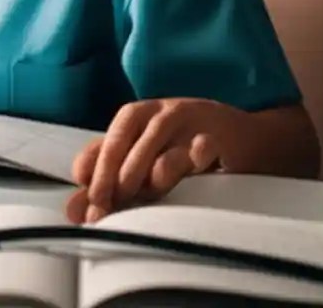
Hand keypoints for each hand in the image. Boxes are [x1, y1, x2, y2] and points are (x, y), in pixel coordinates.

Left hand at [66, 98, 240, 223]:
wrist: (248, 139)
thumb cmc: (187, 147)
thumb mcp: (144, 160)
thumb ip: (108, 180)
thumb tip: (74, 210)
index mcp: (136, 116)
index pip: (108, 142)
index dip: (96, 172)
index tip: (90, 201)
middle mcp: (160, 113)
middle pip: (127, 144)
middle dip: (114, 180)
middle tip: (108, 208)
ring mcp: (191, 121)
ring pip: (160, 147)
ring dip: (147, 176)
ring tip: (145, 194)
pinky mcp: (219, 135)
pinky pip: (200, 149)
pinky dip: (191, 159)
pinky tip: (189, 169)